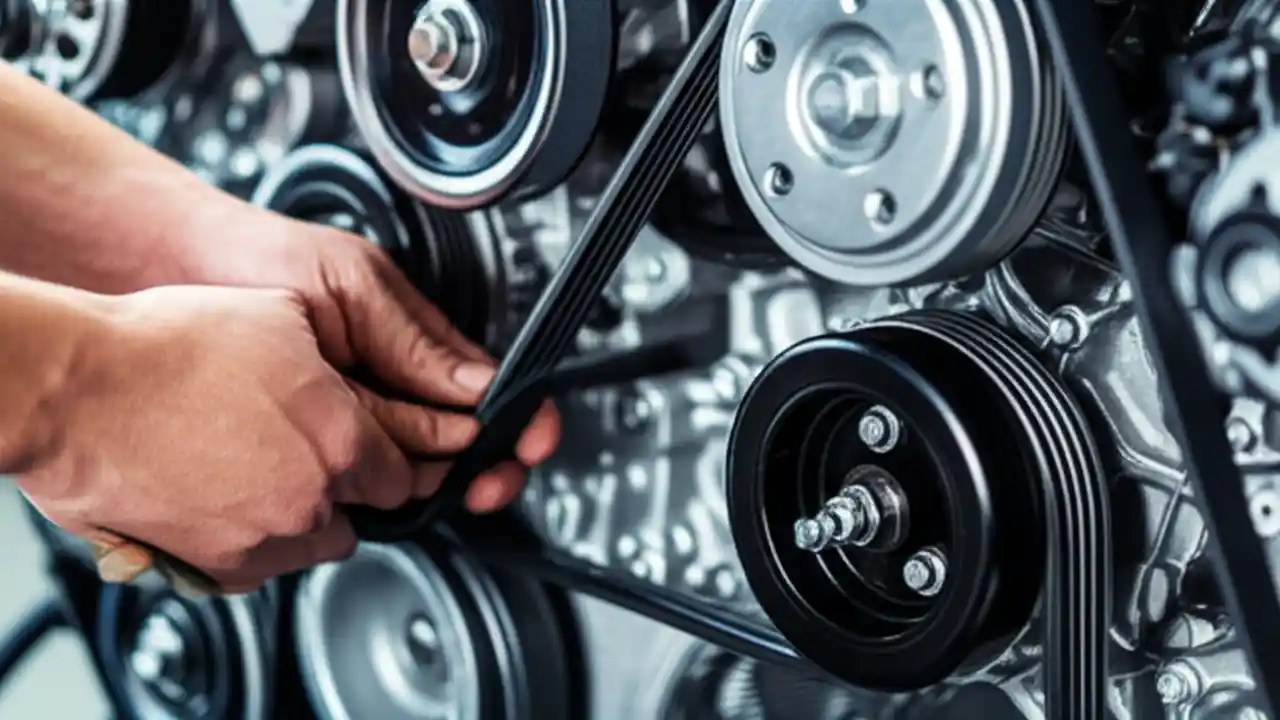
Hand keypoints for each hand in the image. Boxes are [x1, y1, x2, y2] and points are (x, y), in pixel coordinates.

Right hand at [18, 285, 414, 591]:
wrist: (80, 389)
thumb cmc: (168, 347)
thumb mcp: (282, 317)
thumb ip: (338, 359)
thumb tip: (356, 375)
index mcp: (344, 439)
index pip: (405, 475)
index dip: (390, 459)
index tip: (379, 452)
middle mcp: (313, 498)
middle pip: (363, 515)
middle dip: (347, 489)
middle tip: (311, 455)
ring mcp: (264, 538)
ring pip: (313, 545)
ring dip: (303, 518)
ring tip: (263, 473)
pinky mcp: (215, 564)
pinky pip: (260, 567)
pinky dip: (255, 543)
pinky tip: (229, 500)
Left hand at [181, 206, 560, 512]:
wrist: (167, 272)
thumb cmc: (260, 258)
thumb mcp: (352, 286)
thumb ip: (415, 341)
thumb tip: (482, 385)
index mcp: (417, 341)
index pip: (490, 388)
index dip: (518, 420)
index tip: (527, 443)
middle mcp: (393, 385)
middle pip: (464, 441)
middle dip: (486, 466)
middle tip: (481, 483)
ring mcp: (356, 418)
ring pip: (415, 467)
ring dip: (430, 481)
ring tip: (415, 477)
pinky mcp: (315, 448)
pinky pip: (358, 481)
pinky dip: (372, 494)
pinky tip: (367, 493)